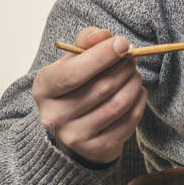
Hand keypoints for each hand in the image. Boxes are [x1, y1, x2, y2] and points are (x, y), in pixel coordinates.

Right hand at [33, 27, 146, 166]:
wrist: (70, 129)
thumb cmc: (74, 87)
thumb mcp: (72, 61)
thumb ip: (86, 42)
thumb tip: (103, 35)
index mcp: (44, 89)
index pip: (73, 72)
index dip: (102, 56)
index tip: (123, 44)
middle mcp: (54, 116)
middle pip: (102, 87)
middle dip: (125, 68)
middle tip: (133, 59)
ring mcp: (74, 136)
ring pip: (118, 104)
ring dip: (134, 84)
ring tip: (135, 75)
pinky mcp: (96, 149)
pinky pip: (129, 120)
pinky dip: (139, 102)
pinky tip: (136, 93)